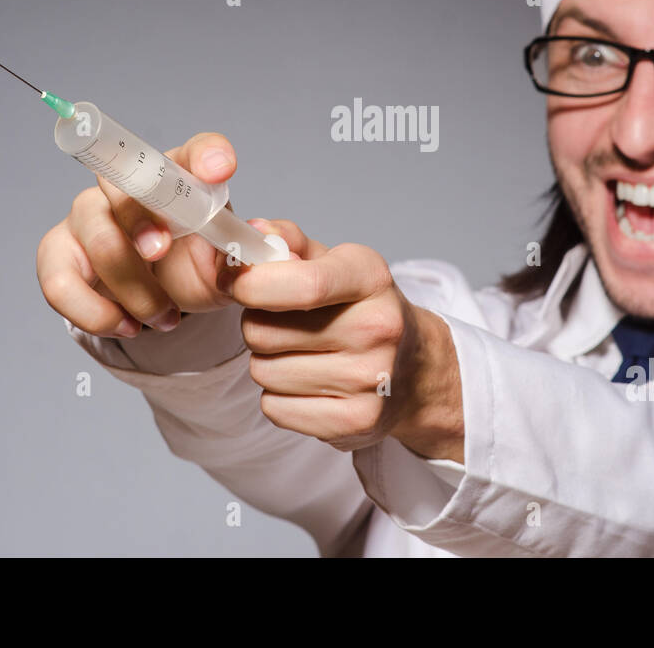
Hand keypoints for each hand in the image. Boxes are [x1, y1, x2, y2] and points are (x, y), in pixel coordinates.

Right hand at [35, 132, 304, 337]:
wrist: (159, 298)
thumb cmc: (193, 265)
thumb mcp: (224, 268)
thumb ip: (240, 259)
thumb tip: (261, 250)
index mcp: (182, 178)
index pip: (196, 151)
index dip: (207, 156)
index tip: (220, 171)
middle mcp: (129, 186)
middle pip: (123, 186)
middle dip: (141, 222)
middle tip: (160, 254)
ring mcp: (89, 216)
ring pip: (98, 240)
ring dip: (133, 288)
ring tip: (165, 318)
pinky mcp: (59, 254)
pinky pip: (58, 282)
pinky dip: (94, 313)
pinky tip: (125, 325)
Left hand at [222, 222, 464, 460]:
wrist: (417, 370)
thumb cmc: (362, 310)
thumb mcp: (335, 262)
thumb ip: (287, 241)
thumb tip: (251, 233)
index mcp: (370, 279)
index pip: (303, 284)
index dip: (251, 284)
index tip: (236, 283)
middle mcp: (376, 329)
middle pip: (263, 331)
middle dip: (257, 323)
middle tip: (284, 322)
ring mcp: (368, 380)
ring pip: (262, 371)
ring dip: (267, 361)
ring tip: (300, 353)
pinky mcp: (354, 421)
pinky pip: (274, 407)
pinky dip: (278, 396)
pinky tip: (308, 382)